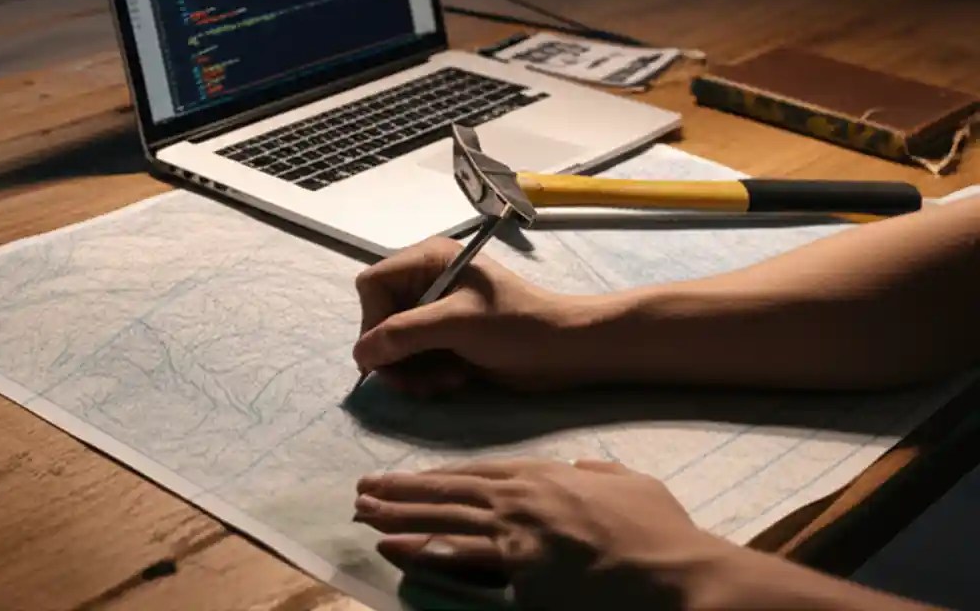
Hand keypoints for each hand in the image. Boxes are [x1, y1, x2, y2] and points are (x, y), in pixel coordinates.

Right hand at [352, 237, 572, 394]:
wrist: (564, 351)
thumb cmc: (517, 325)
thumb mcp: (458, 324)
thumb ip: (405, 334)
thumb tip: (361, 354)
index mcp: (428, 260)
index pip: (373, 285)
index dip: (373, 320)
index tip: (388, 352)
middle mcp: (425, 282)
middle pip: (379, 320)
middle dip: (396, 355)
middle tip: (417, 382)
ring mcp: (433, 313)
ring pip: (393, 347)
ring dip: (412, 371)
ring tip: (443, 383)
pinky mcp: (444, 340)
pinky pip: (412, 360)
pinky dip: (425, 376)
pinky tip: (453, 381)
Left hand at [353, 458, 729, 609]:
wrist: (676, 574)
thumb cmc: (661, 534)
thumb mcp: (634, 486)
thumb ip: (600, 474)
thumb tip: (582, 466)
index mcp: (547, 475)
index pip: (479, 471)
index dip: (441, 475)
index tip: (411, 478)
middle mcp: (523, 497)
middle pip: (449, 490)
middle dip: (403, 490)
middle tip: (364, 490)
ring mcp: (518, 532)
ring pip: (445, 518)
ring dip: (400, 516)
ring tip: (364, 515)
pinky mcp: (518, 569)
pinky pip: (464, 560)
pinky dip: (428, 552)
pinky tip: (397, 550)